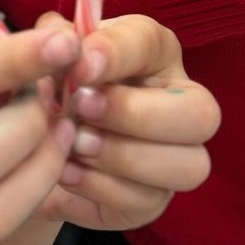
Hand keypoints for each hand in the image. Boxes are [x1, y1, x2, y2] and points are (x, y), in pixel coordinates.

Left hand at [45, 13, 218, 232]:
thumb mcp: (54, 52)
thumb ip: (55, 42)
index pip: (151, 44)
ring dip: (122, 157)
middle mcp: (183, 102)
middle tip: (81, 109)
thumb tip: (62, 46)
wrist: (44, 138)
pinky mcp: (155, 200)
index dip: (115, 54)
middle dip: (136, 113)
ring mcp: (177, 157)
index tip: (78, 66)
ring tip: (74, 144)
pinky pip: (145, 201)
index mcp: (157, 51)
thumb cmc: (60, 81)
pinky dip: (101, 188)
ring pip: (187, 166)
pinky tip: (67, 171)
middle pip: (200, 113)